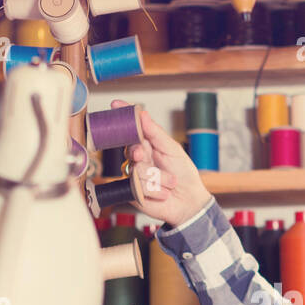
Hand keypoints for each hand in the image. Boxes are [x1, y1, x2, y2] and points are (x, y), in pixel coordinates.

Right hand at [114, 99, 211, 227]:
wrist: (189, 202)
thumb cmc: (183, 174)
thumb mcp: (173, 150)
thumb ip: (156, 133)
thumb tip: (143, 114)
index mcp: (147, 144)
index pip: (133, 128)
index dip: (124, 116)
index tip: (116, 103)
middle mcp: (138, 158)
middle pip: (129, 148)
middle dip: (136, 151)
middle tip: (142, 155)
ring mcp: (134, 175)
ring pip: (136, 170)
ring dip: (158, 178)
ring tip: (171, 183)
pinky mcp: (132, 192)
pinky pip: (138, 187)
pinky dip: (155, 190)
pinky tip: (164, 194)